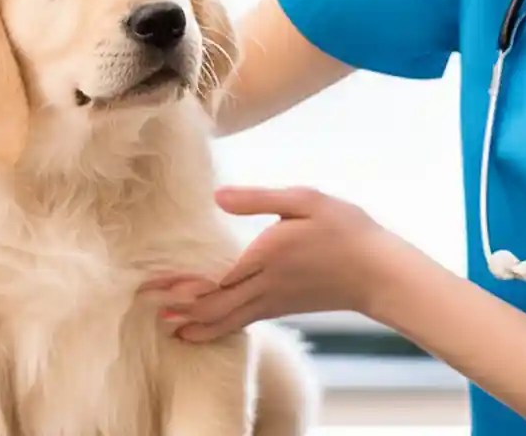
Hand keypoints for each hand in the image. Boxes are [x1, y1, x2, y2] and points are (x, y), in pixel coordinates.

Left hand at [144, 186, 396, 342]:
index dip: (181, 284)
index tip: (153, 283)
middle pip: (213, 305)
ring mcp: (273, 301)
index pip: (213, 277)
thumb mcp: (304, 201)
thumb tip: (218, 196)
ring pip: (226, 321)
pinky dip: (219, 328)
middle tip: (147, 306)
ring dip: (195, 325)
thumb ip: (259, 199)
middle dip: (180, 308)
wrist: (378, 272)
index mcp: (264, 256)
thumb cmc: (344, 229)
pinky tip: (206, 329)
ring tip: (168, 328)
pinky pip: (242, 322)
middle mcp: (264, 285)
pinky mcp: (282, 307)